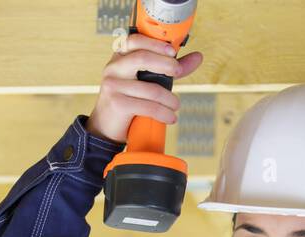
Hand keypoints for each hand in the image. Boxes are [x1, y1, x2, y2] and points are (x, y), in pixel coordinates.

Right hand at [85, 33, 203, 144]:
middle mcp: (113, 68)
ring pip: (150, 89)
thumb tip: (197, 57)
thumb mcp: (147, 80)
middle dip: (165, 64)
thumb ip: (170, 68)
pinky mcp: (117, 103)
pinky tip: (170, 118)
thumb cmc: (129, 100)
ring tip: (175, 106)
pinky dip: (164, 114)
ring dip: (170, 100)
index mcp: (120, 57)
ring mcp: (113, 85)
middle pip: (142, 58)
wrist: (107, 126)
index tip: (172, 51)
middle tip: (178, 72)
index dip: (155, 44)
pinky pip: (147, 106)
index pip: (135, 41)